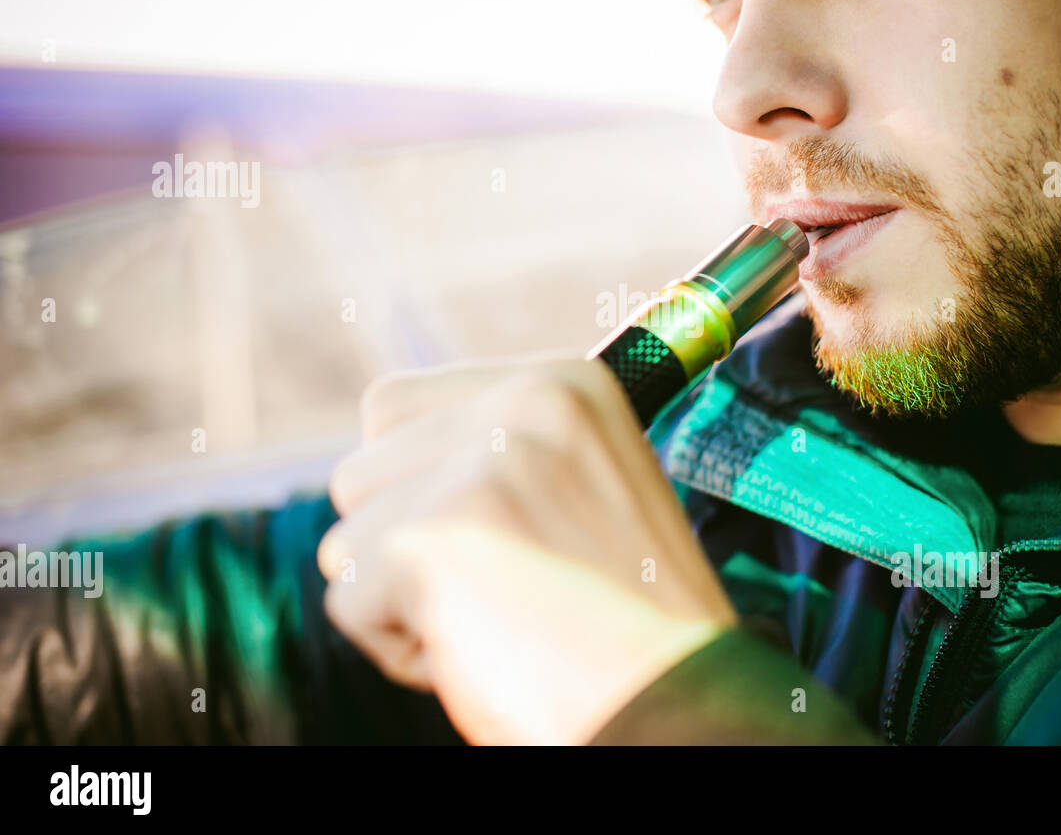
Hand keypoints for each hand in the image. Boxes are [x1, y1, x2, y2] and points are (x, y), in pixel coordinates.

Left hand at [317, 354, 737, 744]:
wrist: (681, 709)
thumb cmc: (628, 622)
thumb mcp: (583, 489)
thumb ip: (496, 451)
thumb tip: (377, 459)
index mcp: (565, 381)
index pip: (393, 407)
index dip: (420, 489)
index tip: (500, 537)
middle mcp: (525, 402)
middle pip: (360, 470)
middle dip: (406, 543)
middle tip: (504, 588)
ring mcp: (481, 468)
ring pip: (348, 535)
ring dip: (401, 594)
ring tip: (499, 617)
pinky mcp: (436, 540)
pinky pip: (348, 600)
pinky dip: (399, 647)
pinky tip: (485, 652)